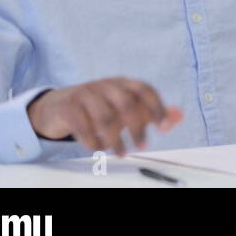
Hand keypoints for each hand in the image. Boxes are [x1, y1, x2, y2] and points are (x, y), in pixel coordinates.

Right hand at [26, 77, 183, 156]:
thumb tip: (179, 116)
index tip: (164, 127)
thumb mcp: (124, 107)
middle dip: (137, 127)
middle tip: (143, 146)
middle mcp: (105, 85)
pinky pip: (83, 127)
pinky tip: (99, 147)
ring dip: (116, 139)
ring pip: (105, 117)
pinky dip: (94, 141)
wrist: (56, 106)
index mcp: (122, 83)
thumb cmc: (97, 108)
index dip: (156, 106)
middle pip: (127, 103)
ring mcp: (85, 94)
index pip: (144, 89)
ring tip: (121, 152)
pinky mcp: (68, 107)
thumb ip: (151, 112)